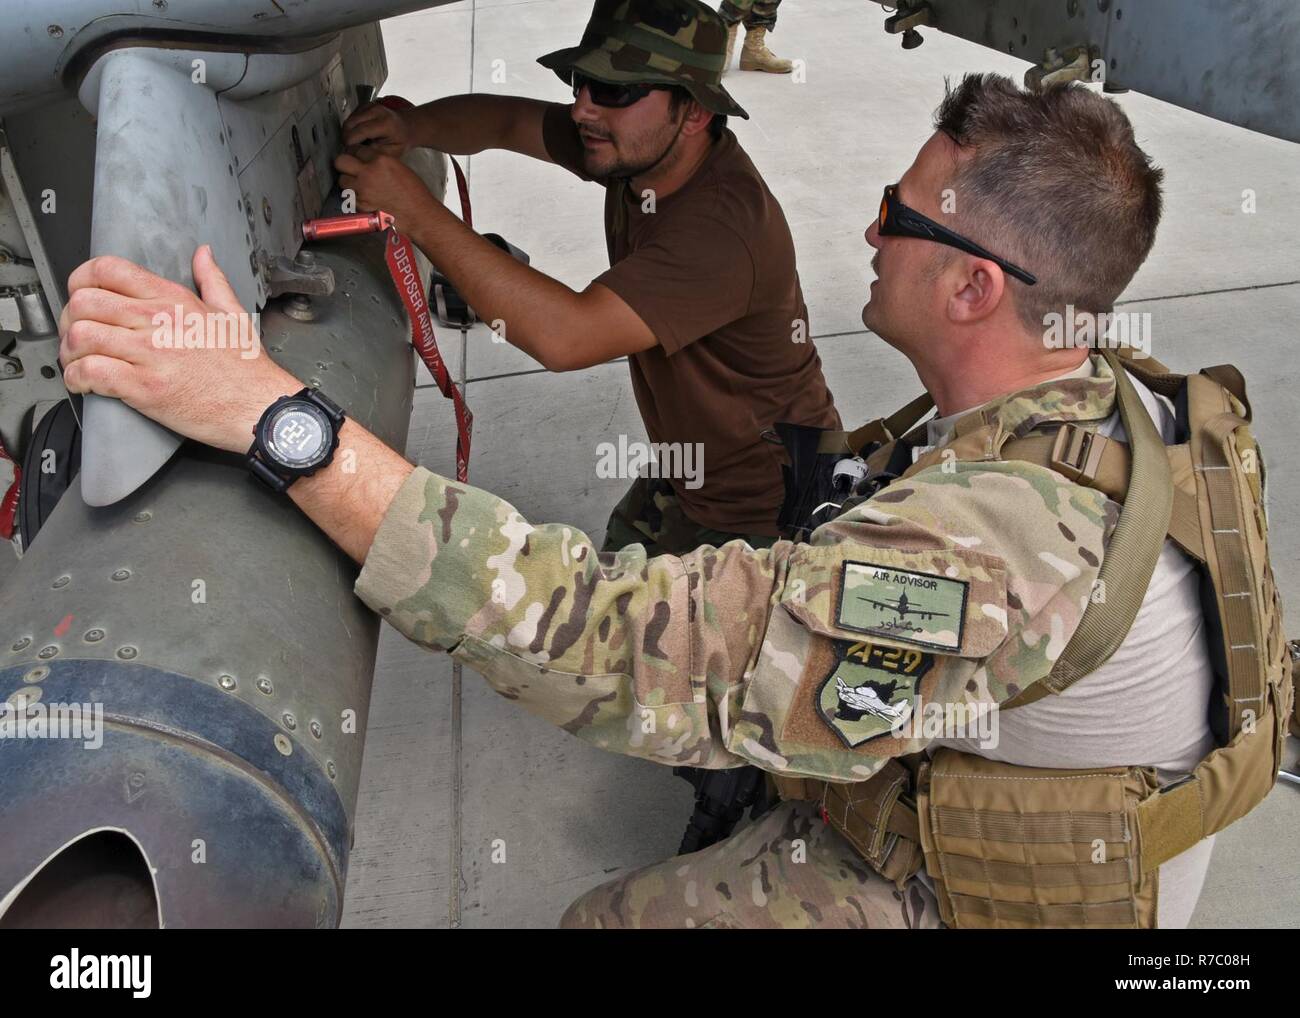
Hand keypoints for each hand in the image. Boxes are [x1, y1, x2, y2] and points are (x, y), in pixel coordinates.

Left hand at [59, 246, 301, 453]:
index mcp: (173, 299)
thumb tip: (204, 255)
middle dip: (71, 321)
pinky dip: (77, 380)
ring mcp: (150, 354)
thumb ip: (212, 280)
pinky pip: (90, 373)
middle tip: (78, 336)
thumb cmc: (247, 369)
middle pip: (84, 302)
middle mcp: (157, 321)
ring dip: (70, 352)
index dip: (81, 281)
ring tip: (80, 362)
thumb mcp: (232, 314)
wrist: (259, 408)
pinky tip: (85, 385)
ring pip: (81, 336)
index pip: (107, 270)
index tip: (82, 297)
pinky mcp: (144, 388)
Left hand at [334, 147, 438, 232]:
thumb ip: (381, 162)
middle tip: (350, 168)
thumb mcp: (399, 167)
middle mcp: (368, 172)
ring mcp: (362, 189)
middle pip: (341, 161)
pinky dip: (355, 197)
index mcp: (381, 160)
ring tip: (359, 185)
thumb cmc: (414, 193)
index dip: (356, 153)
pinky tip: (365, 198)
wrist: (418, 214)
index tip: (357, 157)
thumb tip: (368, 161)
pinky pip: (349, 197)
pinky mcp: (360, 204)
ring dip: (348, 182)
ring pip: (342, 180)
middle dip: (345, 164)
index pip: (357, 149)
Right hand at [342, 101, 413, 155]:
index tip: (350, 151)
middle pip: (350, 124)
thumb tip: (356, 151)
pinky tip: (359, 134)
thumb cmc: (401, 140)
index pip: (359, 132)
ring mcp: (370, 106)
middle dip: (347, 137)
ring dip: (348, 132)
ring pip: (348, 120)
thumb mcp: (392, 152)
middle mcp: (376, 111)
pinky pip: (351, 116)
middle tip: (351, 148)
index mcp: (384, 123)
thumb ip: (374, 152)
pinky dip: (351, 126)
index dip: (350, 143)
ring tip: (357, 142)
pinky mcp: (365, 105)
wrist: (407, 126)